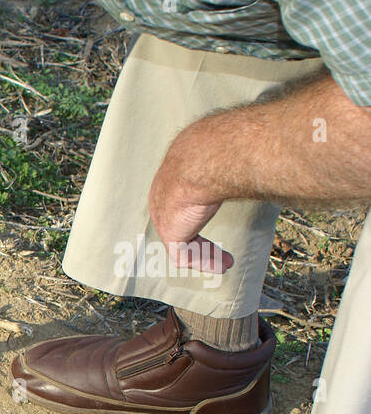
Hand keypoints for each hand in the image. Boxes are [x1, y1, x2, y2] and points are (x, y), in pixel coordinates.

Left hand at [148, 141, 232, 273]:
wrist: (205, 155)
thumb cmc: (217, 147)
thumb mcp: (218, 157)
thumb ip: (227, 165)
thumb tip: (252, 158)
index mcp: (171, 180)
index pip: (180, 206)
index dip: (196, 218)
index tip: (210, 225)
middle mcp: (162, 200)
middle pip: (181, 228)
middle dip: (200, 244)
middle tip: (220, 253)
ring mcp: (164, 217)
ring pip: (183, 244)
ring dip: (205, 255)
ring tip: (224, 263)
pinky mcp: (171, 232)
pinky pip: (184, 254)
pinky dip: (203, 261)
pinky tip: (221, 265)